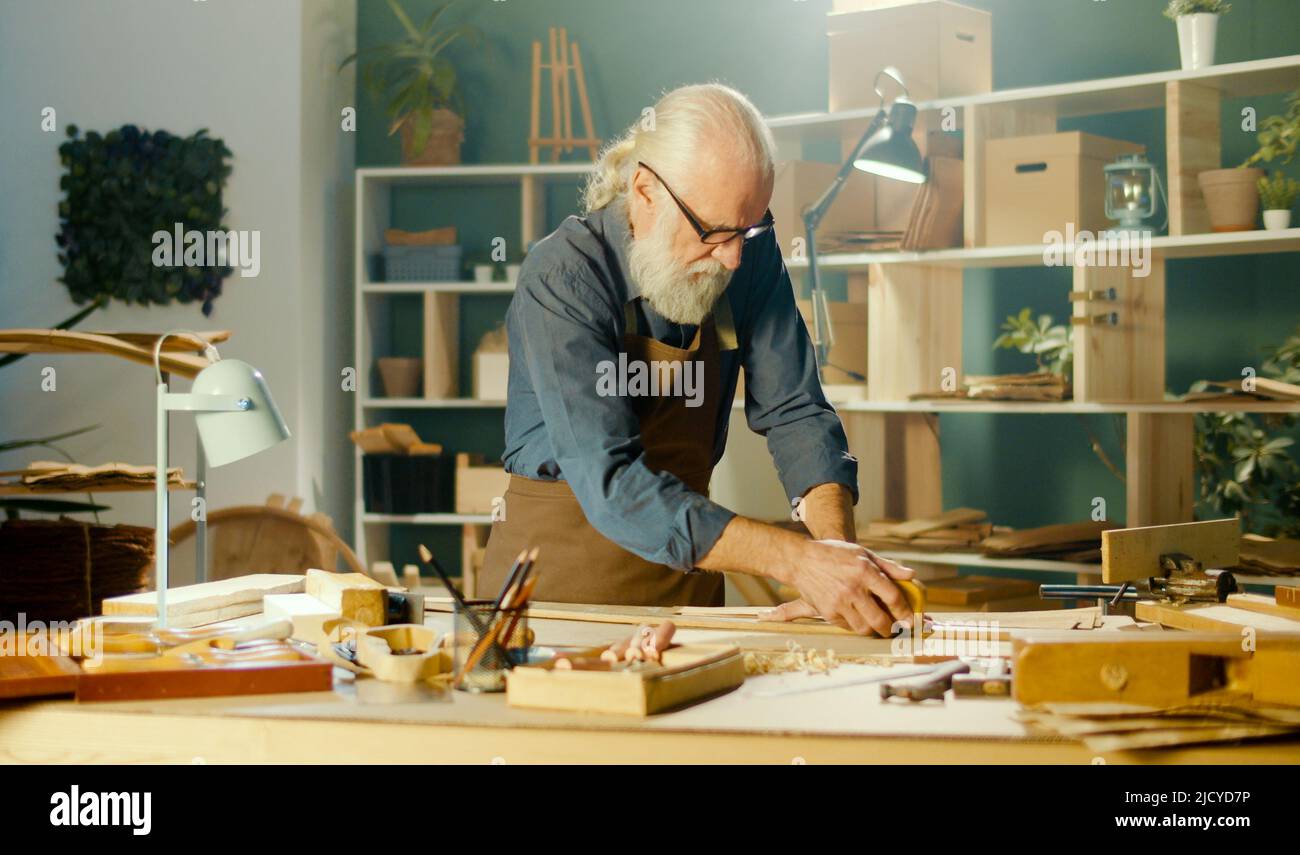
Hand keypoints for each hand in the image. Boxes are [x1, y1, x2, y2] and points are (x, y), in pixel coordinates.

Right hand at [764, 540, 915, 635]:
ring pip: (864, 628)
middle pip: (880, 620)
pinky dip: (856, 626)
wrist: (801, 560)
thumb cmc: (835, 554)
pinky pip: (847, 627)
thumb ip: (888, 566)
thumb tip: (911, 574)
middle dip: (891, 629)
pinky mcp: (827, 612)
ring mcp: (839, 602)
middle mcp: (853, 589)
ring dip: (874, 630)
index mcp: (864, 571)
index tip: (910, 620)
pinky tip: (858, 619)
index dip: (904, 612)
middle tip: (895, 629)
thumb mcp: (863, 553)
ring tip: (877, 626)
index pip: (892, 597)